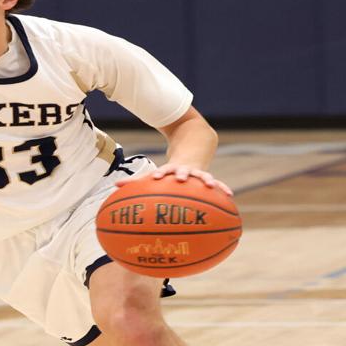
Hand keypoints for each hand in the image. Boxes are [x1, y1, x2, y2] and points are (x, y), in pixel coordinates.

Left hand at [116, 163, 232, 196]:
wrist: (191, 149)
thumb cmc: (169, 170)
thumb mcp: (155, 173)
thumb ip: (137, 182)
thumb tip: (116, 186)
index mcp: (171, 169)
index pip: (164, 171)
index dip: (160, 173)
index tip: (157, 177)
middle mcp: (184, 170)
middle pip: (184, 171)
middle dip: (183, 173)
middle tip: (182, 178)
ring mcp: (197, 172)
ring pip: (203, 175)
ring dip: (207, 179)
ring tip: (211, 185)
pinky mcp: (207, 176)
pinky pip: (217, 184)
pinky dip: (222, 189)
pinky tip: (229, 195)